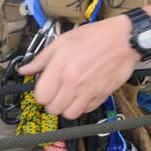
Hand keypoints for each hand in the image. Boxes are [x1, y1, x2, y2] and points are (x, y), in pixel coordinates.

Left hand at [16, 16, 137, 119]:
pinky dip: (84, 105)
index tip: (47, 87)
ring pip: (69, 114)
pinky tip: (85, 93)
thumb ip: (42, 58)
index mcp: (60, 68)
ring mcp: (88, 91)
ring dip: (67, 107)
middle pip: (53, 109)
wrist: (125, 39)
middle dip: (53, 101)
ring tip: (70, 96)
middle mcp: (73, 83)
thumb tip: (25, 70)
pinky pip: (87, 110)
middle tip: (58, 91)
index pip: (41, 97)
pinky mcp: (102, 95)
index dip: (42, 93)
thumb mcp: (63, 41)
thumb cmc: (95, 36)